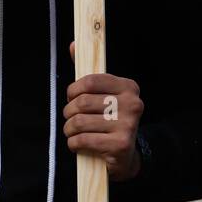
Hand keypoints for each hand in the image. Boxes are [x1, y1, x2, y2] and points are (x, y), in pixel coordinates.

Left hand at [63, 49, 143, 181]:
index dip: (73, 90)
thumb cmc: (109, 121)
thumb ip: (88, 73)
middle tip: (69, 118)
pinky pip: (83, 140)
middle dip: (69, 112)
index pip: (91, 81)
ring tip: (72, 132)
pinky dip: (73, 143)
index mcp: (128, 87)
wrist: (126, 156)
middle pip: (83, 102)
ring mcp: (128, 125)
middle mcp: (132, 104)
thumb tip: (74, 45)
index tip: (71, 97)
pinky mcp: (120, 145)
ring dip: (69, 129)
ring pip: (80, 122)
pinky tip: (77, 144)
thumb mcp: (103, 96)